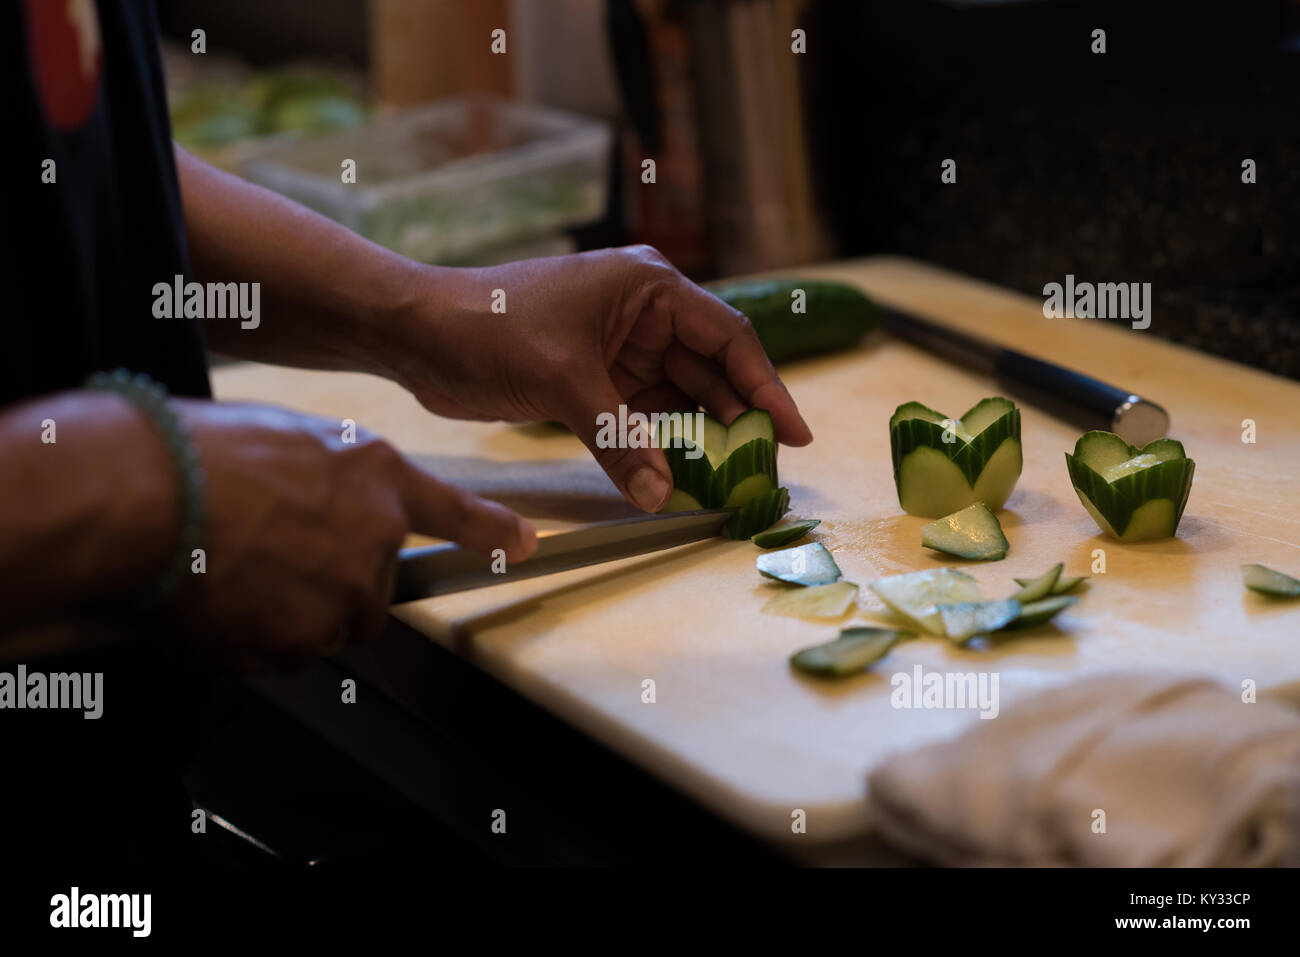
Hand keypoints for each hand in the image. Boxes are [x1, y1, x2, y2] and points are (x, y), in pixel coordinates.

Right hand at [165, 400, 536, 671]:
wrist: (149, 490)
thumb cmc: (202, 449)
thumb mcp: (290, 439)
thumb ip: (329, 482)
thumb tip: (319, 513)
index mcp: (377, 477)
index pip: (453, 512)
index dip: (490, 532)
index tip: (525, 544)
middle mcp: (376, 538)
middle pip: (374, 592)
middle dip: (331, 588)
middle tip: (272, 560)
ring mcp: (344, 595)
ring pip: (326, 627)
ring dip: (289, 615)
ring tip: (234, 571)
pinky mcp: (304, 641)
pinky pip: (284, 656)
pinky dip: (253, 641)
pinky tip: (219, 600)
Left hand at [387, 246, 812, 511]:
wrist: (419, 333)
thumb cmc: (490, 328)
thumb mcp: (563, 382)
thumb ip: (618, 440)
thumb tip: (660, 496)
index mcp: (650, 288)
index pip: (729, 338)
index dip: (766, 387)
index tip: (795, 433)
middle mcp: (646, 315)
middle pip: (712, 372)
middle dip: (737, 421)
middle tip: (764, 473)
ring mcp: (622, 349)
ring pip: (681, 399)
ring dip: (702, 438)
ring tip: (732, 483)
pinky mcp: (596, 380)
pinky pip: (645, 417)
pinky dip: (661, 446)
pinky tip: (680, 478)